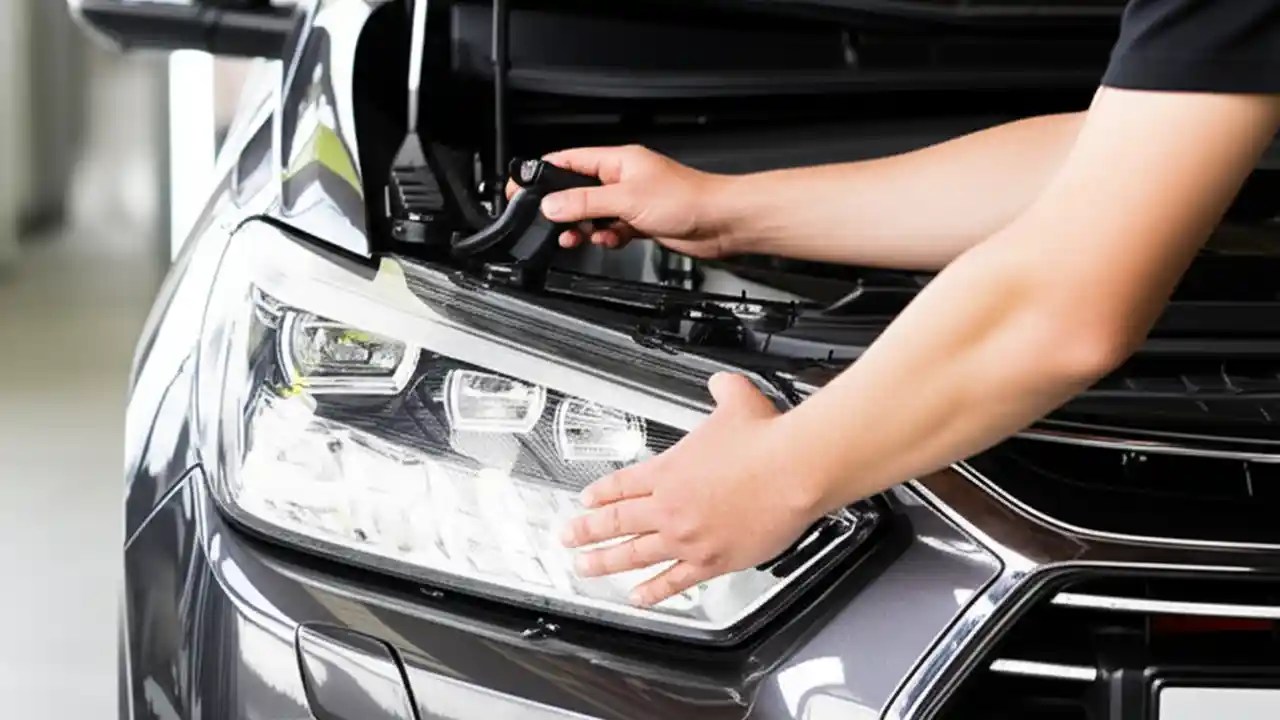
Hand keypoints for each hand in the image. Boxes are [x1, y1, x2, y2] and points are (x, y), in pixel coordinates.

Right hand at [505, 145, 734, 258]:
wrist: (719, 222)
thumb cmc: (687, 199)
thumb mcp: (626, 199)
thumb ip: (585, 203)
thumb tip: (551, 205)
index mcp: (617, 161)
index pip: (568, 161)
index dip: (541, 174)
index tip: (521, 188)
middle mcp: (622, 178)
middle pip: (578, 190)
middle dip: (562, 208)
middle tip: (545, 222)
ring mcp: (631, 200)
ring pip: (593, 214)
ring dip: (583, 227)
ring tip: (575, 237)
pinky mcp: (641, 221)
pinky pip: (611, 229)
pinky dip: (606, 237)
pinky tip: (609, 241)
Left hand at [559, 373, 823, 606]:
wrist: (793, 469)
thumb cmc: (767, 439)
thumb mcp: (737, 399)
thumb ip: (722, 390)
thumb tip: (720, 383)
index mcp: (669, 470)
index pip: (621, 485)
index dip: (600, 495)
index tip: (585, 503)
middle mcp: (670, 507)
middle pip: (616, 522)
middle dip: (586, 532)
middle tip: (569, 538)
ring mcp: (688, 537)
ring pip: (634, 555)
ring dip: (605, 563)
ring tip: (586, 568)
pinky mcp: (713, 561)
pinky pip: (674, 581)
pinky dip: (653, 591)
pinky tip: (638, 597)